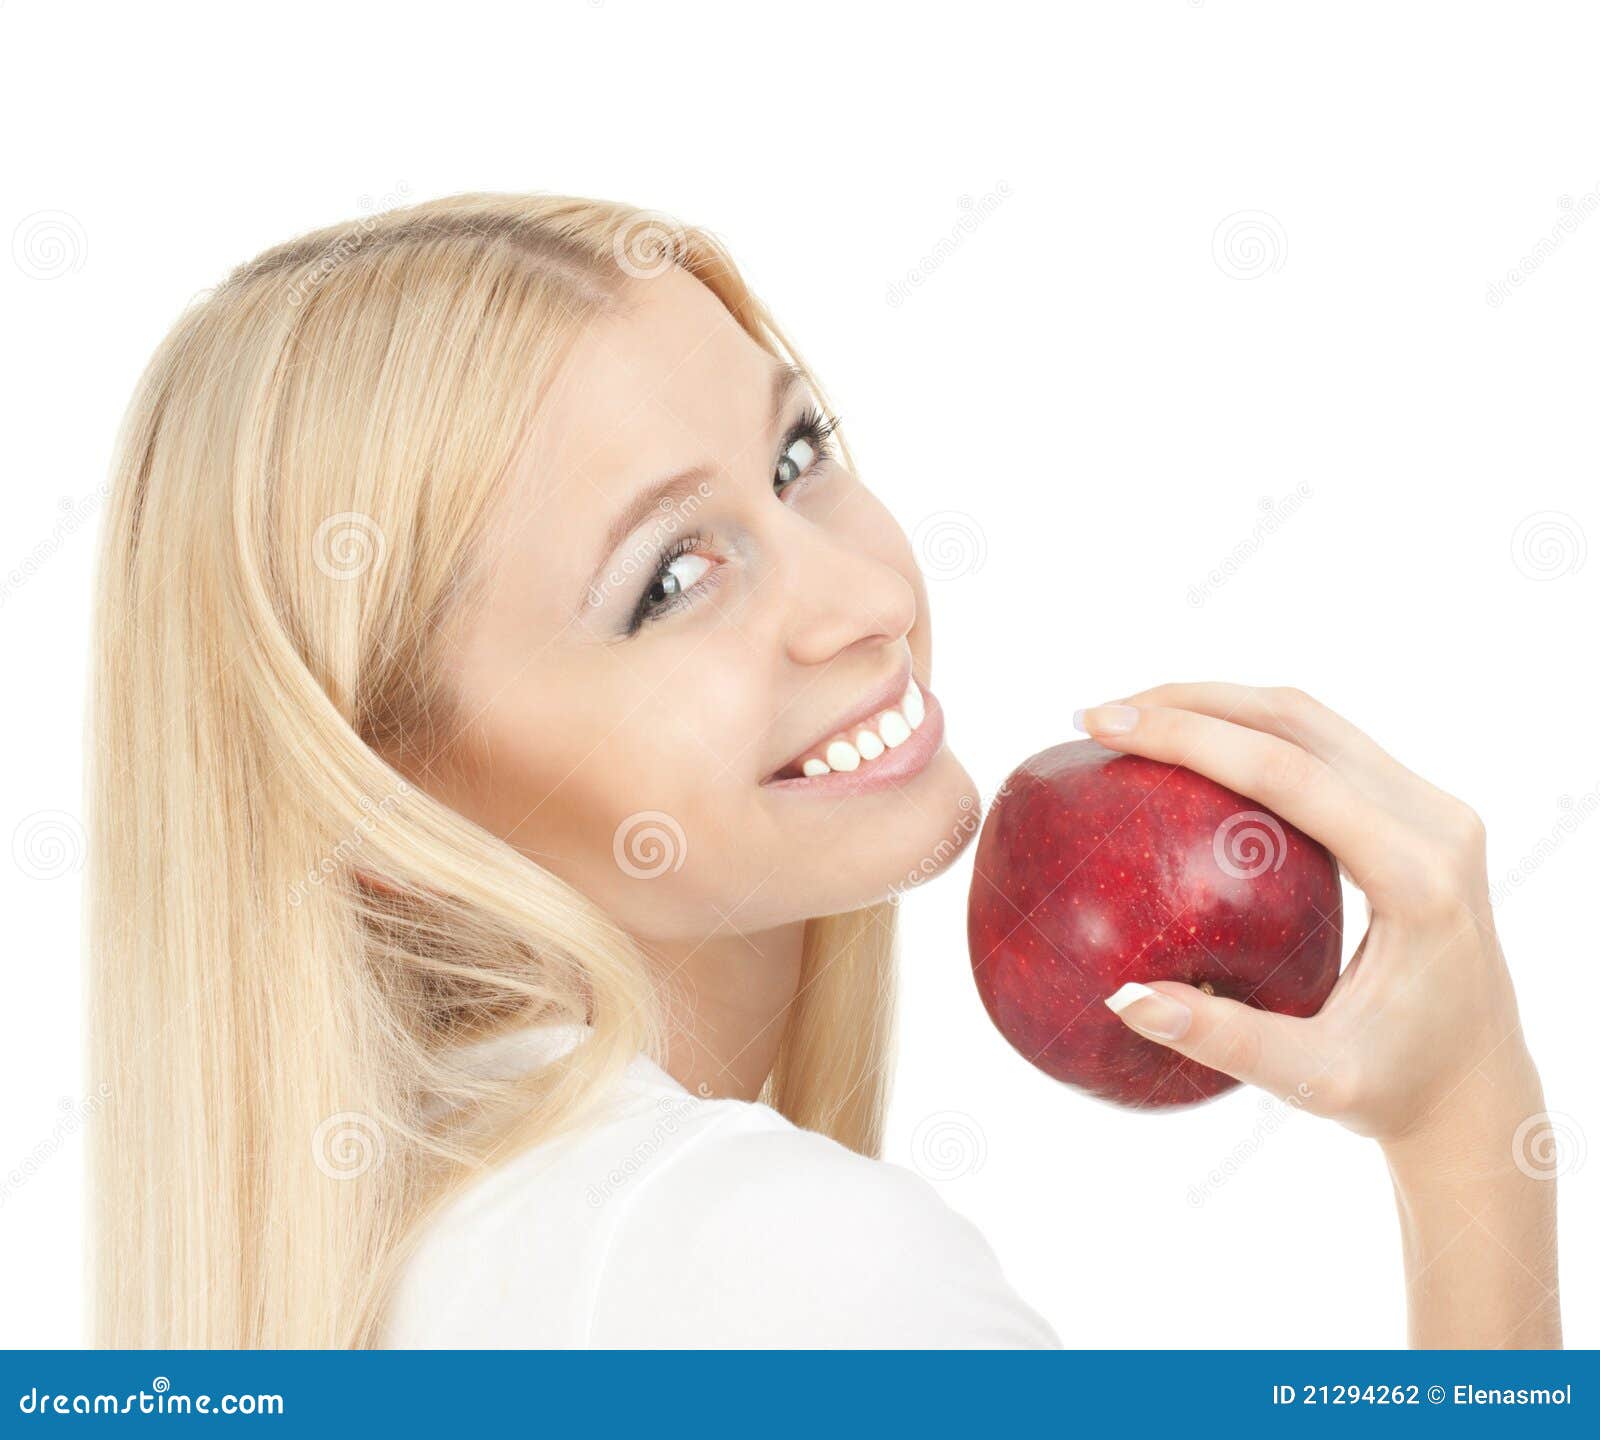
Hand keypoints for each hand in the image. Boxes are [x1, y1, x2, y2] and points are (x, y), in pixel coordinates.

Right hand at [1074, 684, 1538, 1145]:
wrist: (1478, 1088)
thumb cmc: (1397, 1091)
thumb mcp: (1314, 1081)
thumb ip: (1222, 1040)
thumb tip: (1123, 997)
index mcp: (1418, 878)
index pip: (1289, 774)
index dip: (1190, 736)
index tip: (1104, 727)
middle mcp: (1436, 824)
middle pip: (1297, 721)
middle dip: (1191, 701)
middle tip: (1099, 717)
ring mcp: (1434, 808)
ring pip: (1311, 719)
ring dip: (1218, 704)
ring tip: (1132, 719)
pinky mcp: (1420, 810)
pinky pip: (1324, 745)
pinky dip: (1249, 732)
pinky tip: (1189, 748)